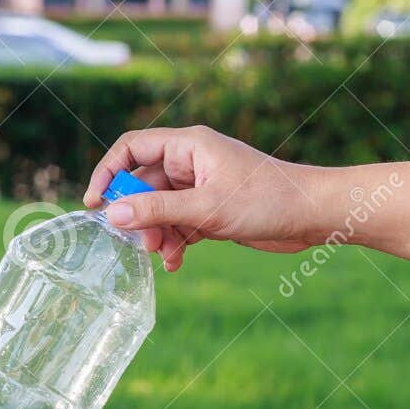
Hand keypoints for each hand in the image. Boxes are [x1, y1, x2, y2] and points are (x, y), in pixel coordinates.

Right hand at [84, 126, 323, 271]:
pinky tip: (176, 262)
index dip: (108, 173)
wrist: (313, 215)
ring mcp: (201, 186)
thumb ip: (157, 211)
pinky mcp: (210, 208)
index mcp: (189, 146)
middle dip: (139, 215)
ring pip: (159, 208)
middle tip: (142, 243)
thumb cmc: (268, 200)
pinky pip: (178, 223)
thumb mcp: (206, 208)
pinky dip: (174, 242)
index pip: (132, 148)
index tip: (95, 204)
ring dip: (157, 234)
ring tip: (166, 256)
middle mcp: (191, 162)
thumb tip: (113, 214)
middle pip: (143, 184)